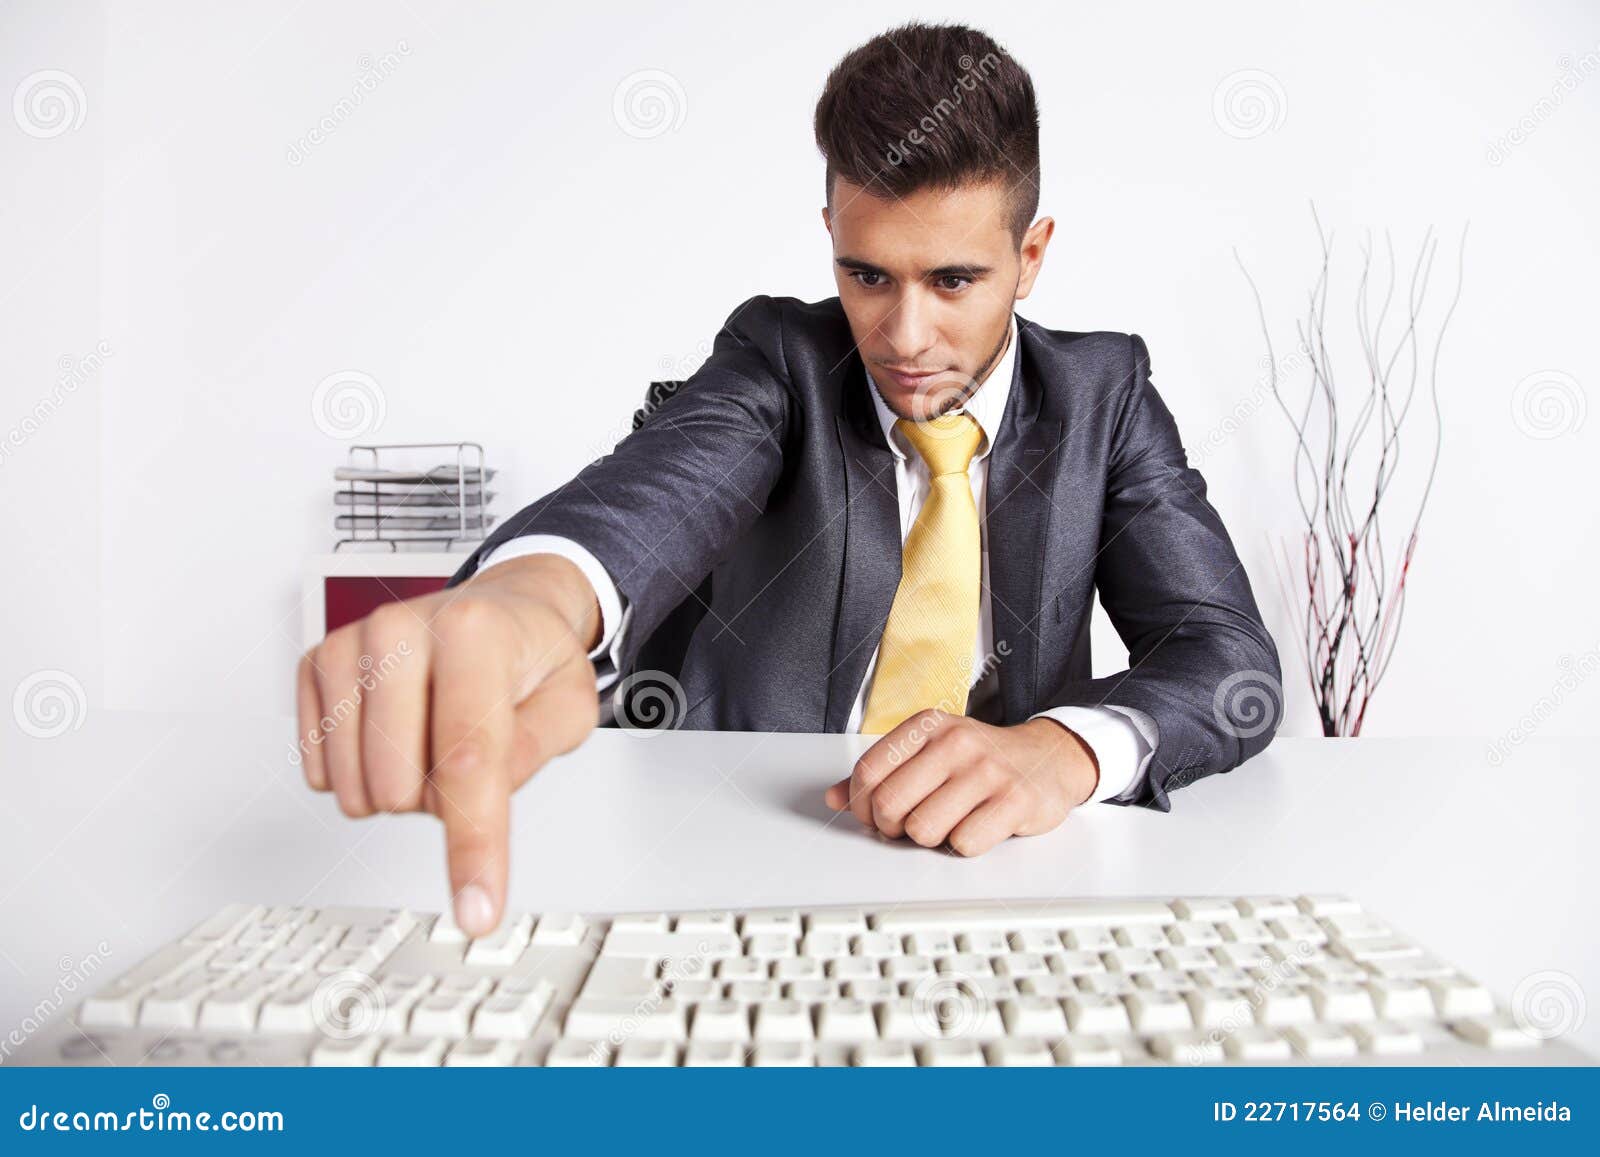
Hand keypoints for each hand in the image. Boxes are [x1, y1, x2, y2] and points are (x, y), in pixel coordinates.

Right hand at [295, 554, 601, 935]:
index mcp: (474, 631)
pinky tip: (394, 731)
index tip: (475, 909)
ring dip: (404, 787)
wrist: (494, 608)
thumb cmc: (531, 657)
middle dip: (444, 796)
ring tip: (435, 732)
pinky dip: (364, 772)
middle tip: (471, 745)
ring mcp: (350, 645)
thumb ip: (536, 749)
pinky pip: (320, 773)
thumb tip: (482, 804)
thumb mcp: (571, 702)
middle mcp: (401, 630)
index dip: (474, 846)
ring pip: (359, 789)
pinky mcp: (315, 666)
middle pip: (406, 788)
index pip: (469, 760)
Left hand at [823, 712, 1097, 854]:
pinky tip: (975, 827)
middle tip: (908, 825)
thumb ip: (882, 773)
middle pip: (890, 804)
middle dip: (892, 827)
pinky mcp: (1014, 801)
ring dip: (930, 839)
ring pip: (923, 830)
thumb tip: (833, 797)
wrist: (1049, 758)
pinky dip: (963, 846)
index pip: (869, 771)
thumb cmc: (981, 759)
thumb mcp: (929, 752)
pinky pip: (963, 844)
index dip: (863, 805)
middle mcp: (955, 742)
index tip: (874, 815)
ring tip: (947, 823)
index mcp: (927, 725)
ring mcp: (987, 771)